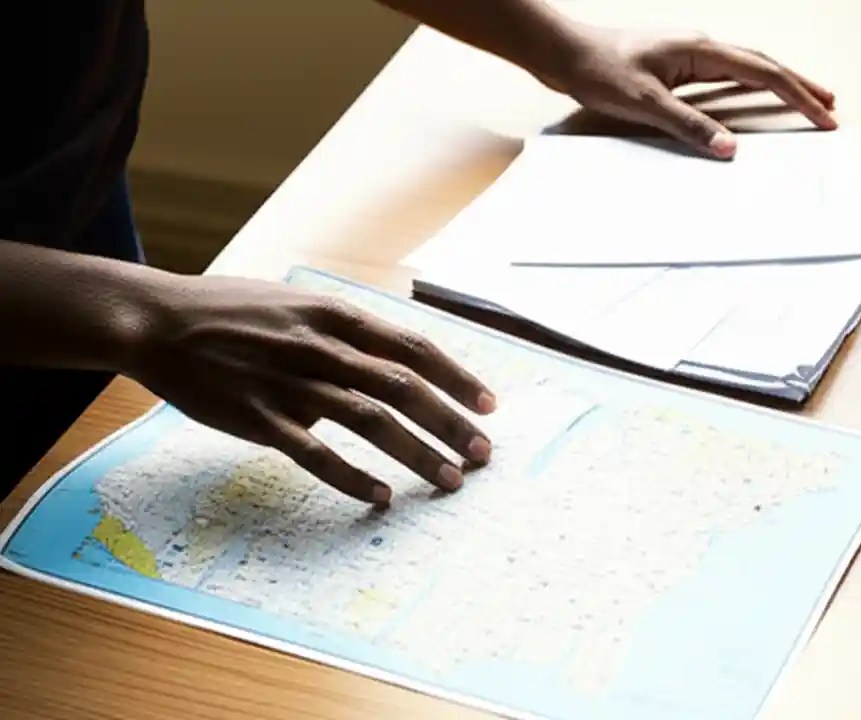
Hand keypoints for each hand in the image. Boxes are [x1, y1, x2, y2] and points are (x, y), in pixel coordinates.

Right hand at [123, 274, 495, 505]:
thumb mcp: (298, 303)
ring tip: (451, 481)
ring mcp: (290, 383)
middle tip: (484, 453)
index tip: (489, 405)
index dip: (457, 377)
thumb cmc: (232, 312)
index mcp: (335, 314)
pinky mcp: (259, 418)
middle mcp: (321, 346)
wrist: (157, 321)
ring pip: (372, 422)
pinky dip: (352, 477)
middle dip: (452, 423)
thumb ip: (347, 330)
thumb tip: (393, 361)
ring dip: (418, 454)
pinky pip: (316, 454)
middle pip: (404, 388)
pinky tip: (381, 497)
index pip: (413, 346)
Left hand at [550, 26, 836, 158]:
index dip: (798, 97)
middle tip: (832, 107)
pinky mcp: (677, 62)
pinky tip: (755, 93)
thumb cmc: (599, 72)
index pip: (763, 74)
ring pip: (748, 66)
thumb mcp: (645, 103)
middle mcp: (701, 46)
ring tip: (807, 98)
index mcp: (701, 50)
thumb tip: (730, 148)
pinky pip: (726, 73)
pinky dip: (750, 84)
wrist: (564, 52)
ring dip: (779, 82)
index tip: (826, 118)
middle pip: (764, 65)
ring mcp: (690, 52)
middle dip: (800, 86)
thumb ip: (688, 125)